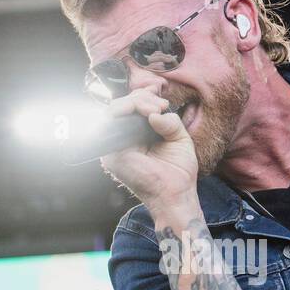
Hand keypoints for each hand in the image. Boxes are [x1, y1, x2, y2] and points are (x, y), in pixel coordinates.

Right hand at [99, 88, 197, 211]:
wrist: (176, 193)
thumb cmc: (178, 171)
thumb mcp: (179, 138)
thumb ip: (170, 121)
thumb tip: (154, 113)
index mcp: (135, 137)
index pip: (129, 108)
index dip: (142, 96)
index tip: (161, 96)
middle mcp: (122, 140)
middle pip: (120, 105)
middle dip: (142, 98)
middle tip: (162, 105)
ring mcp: (114, 146)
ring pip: (114, 109)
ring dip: (137, 101)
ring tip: (157, 108)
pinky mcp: (111, 152)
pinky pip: (111, 120)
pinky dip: (129, 109)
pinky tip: (150, 114)